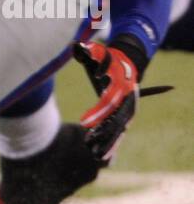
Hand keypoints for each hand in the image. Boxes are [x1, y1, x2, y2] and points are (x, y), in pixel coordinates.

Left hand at [74, 39, 141, 162]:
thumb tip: (75, 46)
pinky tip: (104, 157)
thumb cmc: (107, 58)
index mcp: (120, 87)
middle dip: (103, 133)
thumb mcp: (97, 52)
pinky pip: (119, 132)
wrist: (126, 63)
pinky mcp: (125, 116)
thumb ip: (86, 50)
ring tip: (94, 154)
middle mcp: (127, 101)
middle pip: (116, 121)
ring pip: (119, 130)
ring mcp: (128, 110)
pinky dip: (113, 144)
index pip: (108, 104)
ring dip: (108, 143)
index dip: (97, 114)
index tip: (83, 122)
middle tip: (87, 141)